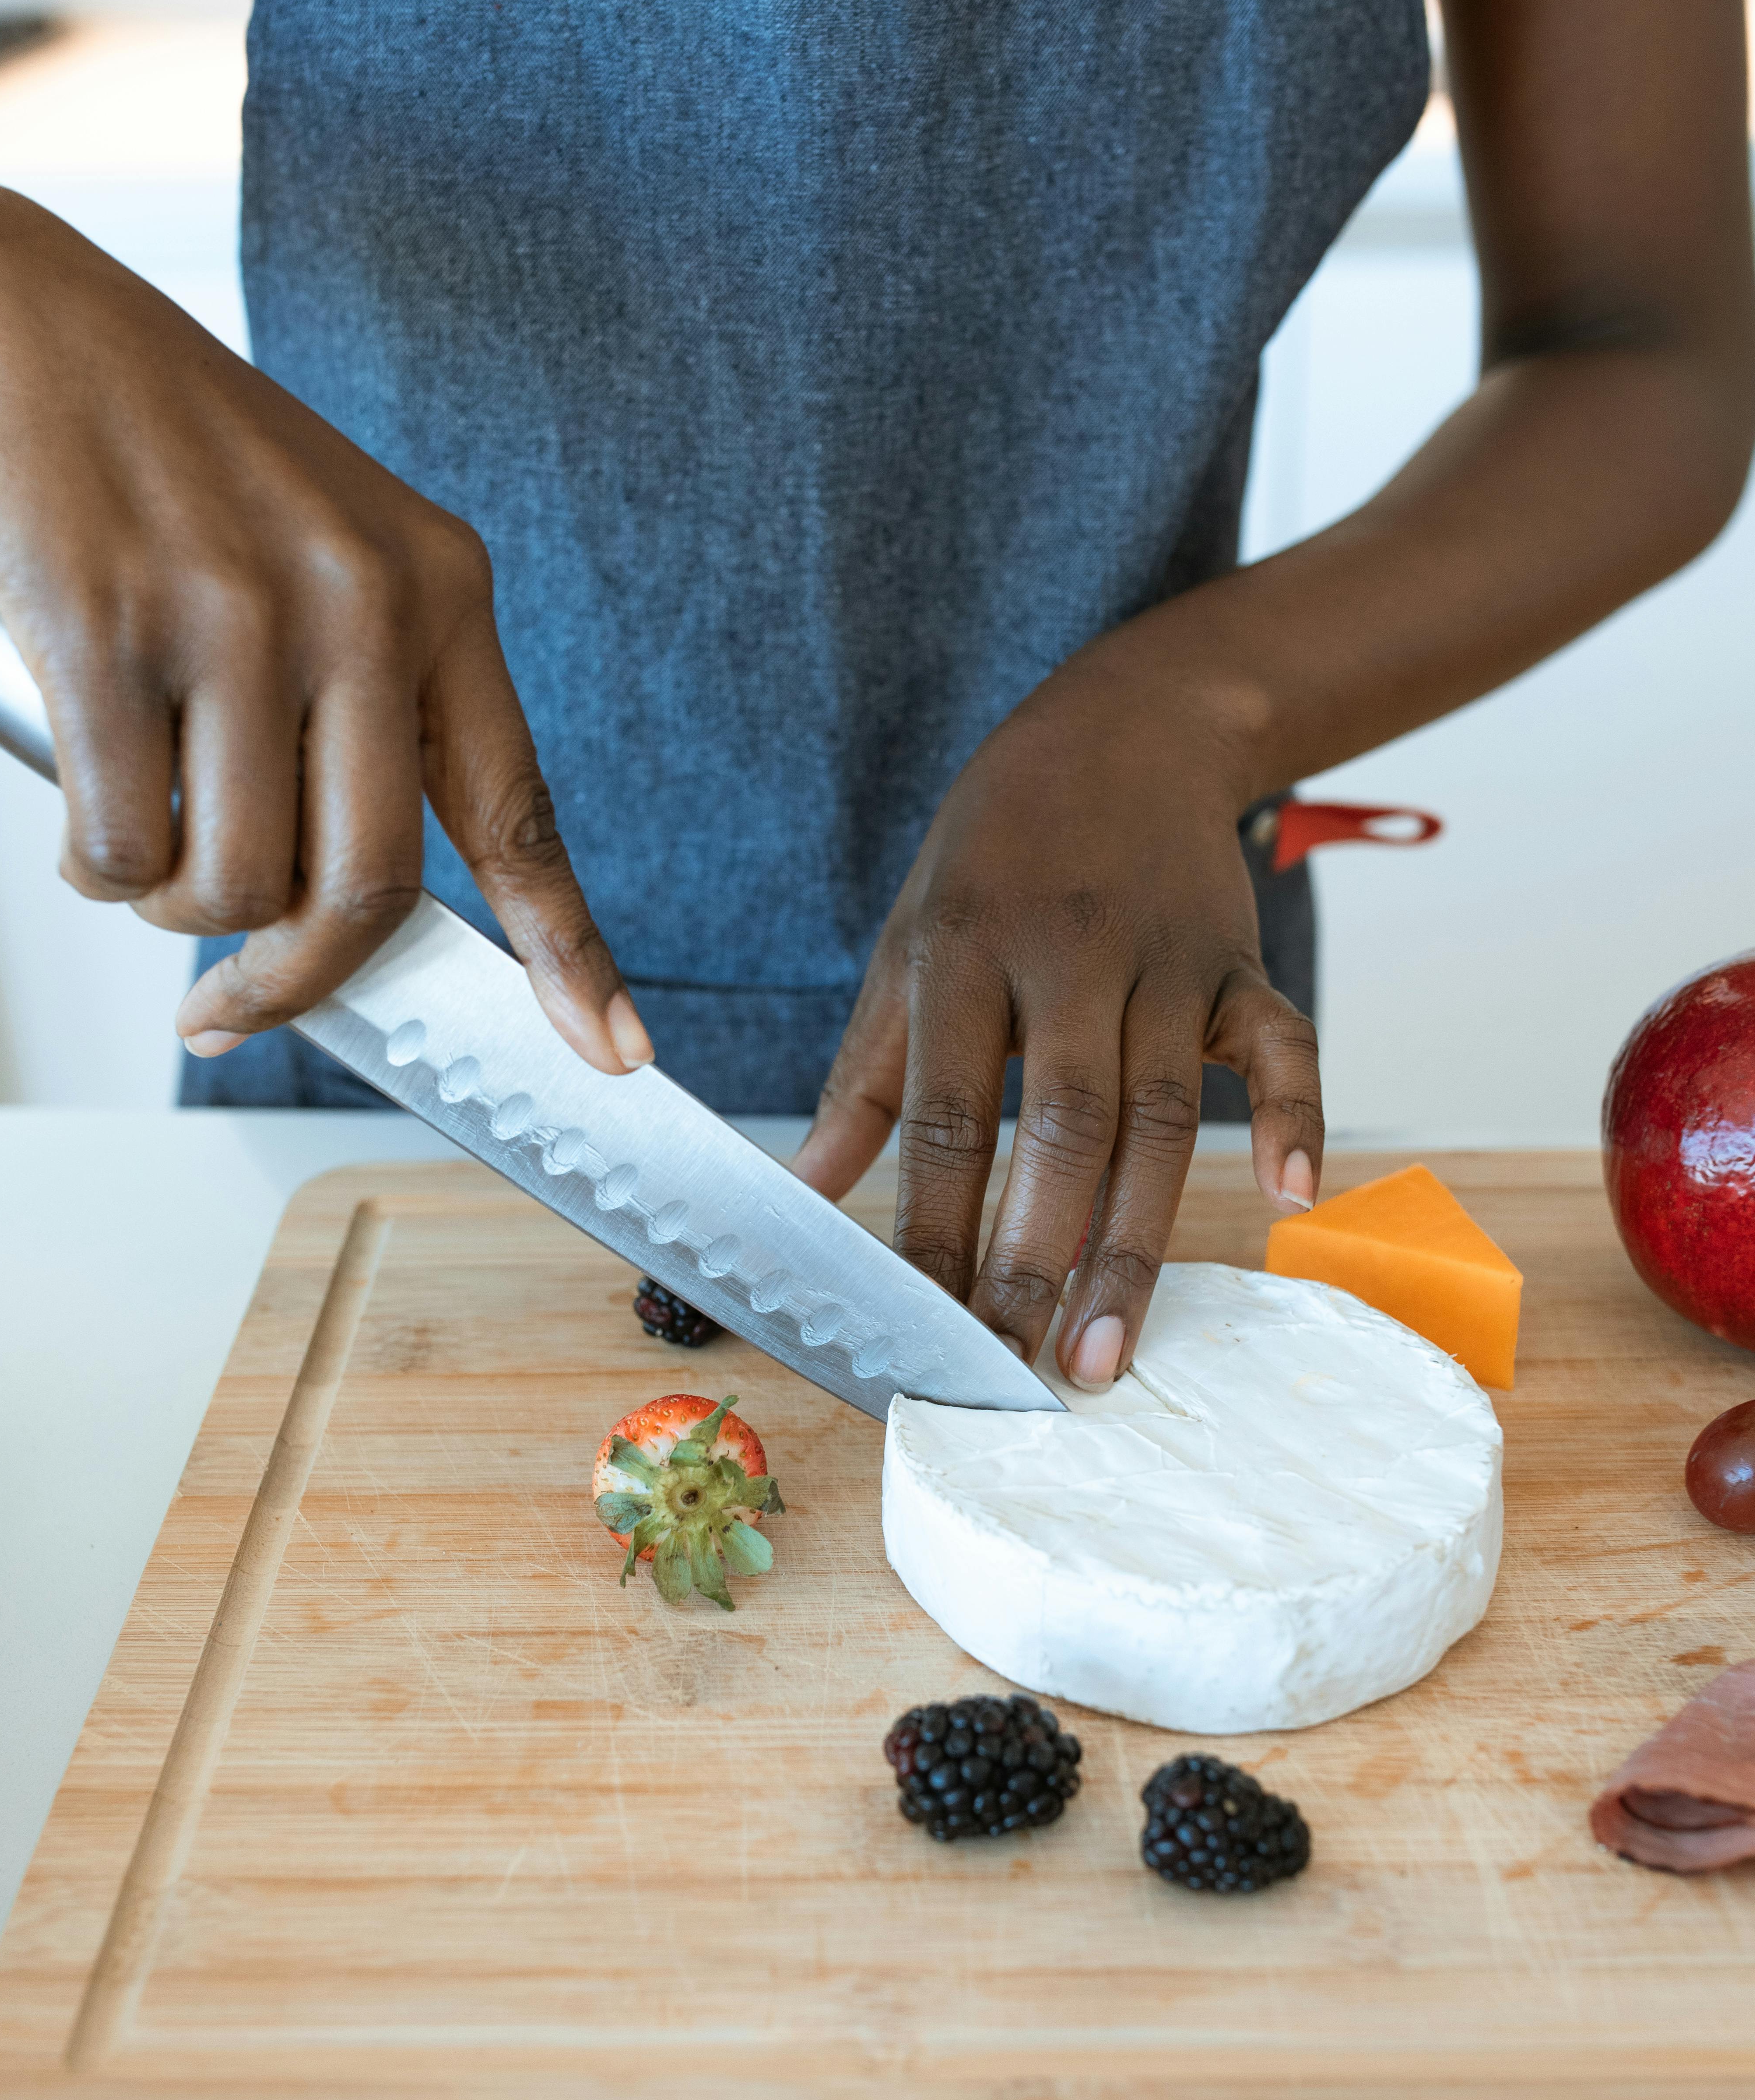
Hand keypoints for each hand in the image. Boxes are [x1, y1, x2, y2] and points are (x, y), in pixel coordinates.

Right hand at [0, 174, 650, 1071]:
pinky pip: (120, 846)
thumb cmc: (167, 450)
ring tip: (137, 836)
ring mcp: (237, 617)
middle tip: (232, 1001)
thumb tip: (340, 899)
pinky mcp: (110, 633)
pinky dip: (96, 865)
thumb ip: (361, 711)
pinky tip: (83, 799)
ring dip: (175, 907)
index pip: (518, 812)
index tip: (613, 1051)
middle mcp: (358, 602)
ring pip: (233, 884)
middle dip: (293, 977)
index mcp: (435, 588)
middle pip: (363, 889)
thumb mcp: (324, 553)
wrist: (14, 318)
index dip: (571, 952)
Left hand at [792, 635, 1321, 1388]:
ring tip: (1110, 1349)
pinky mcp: (1238, 964)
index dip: (940, 1230)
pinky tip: (1293, 1199)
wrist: (1122, 727)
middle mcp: (1068, 956)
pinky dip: (1298, 1116)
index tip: (930, 1330)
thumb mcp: (904, 943)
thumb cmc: (994, 856)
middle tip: (1027, 1372)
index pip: (951, 1115)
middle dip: (1040, 1257)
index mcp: (964, 951)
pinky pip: (1281, 1045)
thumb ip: (864, 1080)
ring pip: (1161, 1117)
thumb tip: (801, 1198)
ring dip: (1137, 1239)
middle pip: (1062, 1128)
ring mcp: (1164, 961)